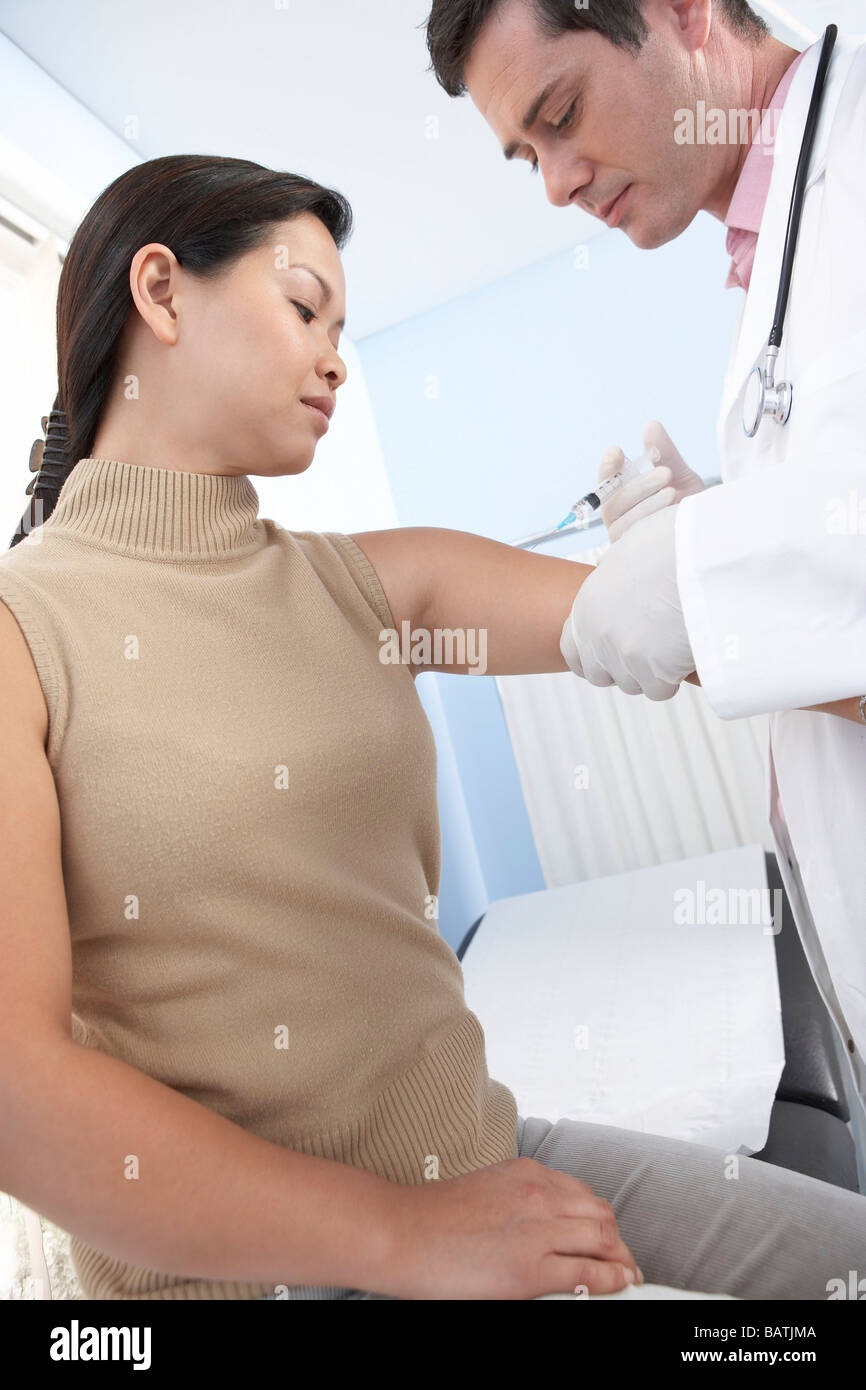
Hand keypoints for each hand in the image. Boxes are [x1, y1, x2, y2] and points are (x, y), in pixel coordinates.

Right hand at [384, 1156, 641, 1299]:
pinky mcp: (532, 1267)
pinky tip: (619, 1285)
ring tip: (626, 1274)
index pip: (581, 1194)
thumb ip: (517, 1201)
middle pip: (600, 1214)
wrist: (399, 1232)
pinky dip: (612, 1279)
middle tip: (623, 1260)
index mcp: (526, 1173)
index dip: (601, 1219)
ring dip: (620, 1258)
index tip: (607, 1235)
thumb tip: (538, 1225)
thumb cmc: (430, 1217)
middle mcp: (538, 1194)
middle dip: (617, 1239)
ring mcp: (538, 1229)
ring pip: (603, 1238)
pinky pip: (589, 1272)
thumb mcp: (484, 1191)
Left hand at [561, 506, 693, 699]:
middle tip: (650, 652)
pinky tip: (687, 652)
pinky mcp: (652, 670)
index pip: (571, 652)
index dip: (592, 658)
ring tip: (674, 644)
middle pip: (599, 676)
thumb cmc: (673, 543)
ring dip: (652, 673)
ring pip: (632, 685)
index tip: (612, 655)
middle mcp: (597, 634)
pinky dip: (674, 677)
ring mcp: (623, 654)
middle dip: (622, 670)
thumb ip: (613, 571)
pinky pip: (659, 690)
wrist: (703, 553)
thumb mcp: (628, 548)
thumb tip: (607, 570)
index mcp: (587, 604)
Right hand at [601, 420, 705, 542]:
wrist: (709, 532)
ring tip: (671, 492)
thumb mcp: (678, 473)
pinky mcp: (634, 557)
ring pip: (623, 521)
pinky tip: (670, 514)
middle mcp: (617, 518)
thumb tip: (650, 425)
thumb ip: (662, 451)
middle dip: (639, 485)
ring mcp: (624, 539)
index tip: (616, 451)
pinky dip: (650, 524)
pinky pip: (635, 540)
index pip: (606, 481)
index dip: (608, 467)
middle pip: (613, 502)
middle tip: (665, 473)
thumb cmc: (687, 504)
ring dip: (647, 505)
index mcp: (621, 496)